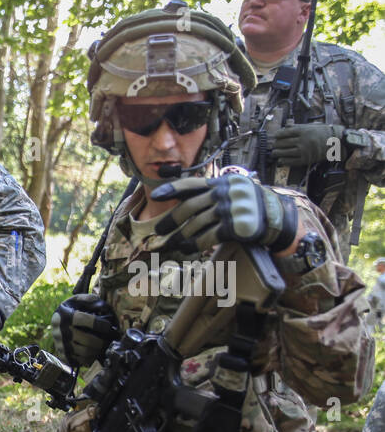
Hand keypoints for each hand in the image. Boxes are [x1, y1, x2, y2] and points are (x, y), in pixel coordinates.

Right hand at [51, 293, 118, 366]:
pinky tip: (94, 352)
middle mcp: (60, 331)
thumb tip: (101, 304)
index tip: (108, 325)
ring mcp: (61, 345)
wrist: (54, 323)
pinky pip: (80, 361)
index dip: (100, 324)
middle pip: (87, 340)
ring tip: (103, 346)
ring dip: (98, 350)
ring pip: (85, 352)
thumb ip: (88, 299)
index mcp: (64, 316)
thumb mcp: (75, 300)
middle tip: (108, 339)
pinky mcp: (62, 355)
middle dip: (102, 341)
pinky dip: (90, 358)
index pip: (85, 320)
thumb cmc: (69, 310)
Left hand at [151, 174, 298, 251]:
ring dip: (180, 236)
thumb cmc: (248, 205)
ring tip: (171, 244)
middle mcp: (224, 193)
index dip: (172, 189)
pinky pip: (208, 236)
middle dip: (171, 220)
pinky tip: (187, 249)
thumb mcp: (232, 191)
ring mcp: (229, 209)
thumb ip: (210, 193)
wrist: (276, 217)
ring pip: (196, 224)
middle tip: (159, 230)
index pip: (191, 184)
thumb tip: (181, 202)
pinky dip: (195, 244)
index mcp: (221, 182)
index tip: (155, 195)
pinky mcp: (234, 226)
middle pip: (189, 207)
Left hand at [270, 123, 346, 168]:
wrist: (336, 141)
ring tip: (274, 153)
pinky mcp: (306, 159)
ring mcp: (304, 150)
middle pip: (282, 143)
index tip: (275, 136)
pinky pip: (291, 161)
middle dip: (276, 145)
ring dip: (277, 153)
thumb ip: (298, 127)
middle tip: (274, 145)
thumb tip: (285, 128)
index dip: (278, 135)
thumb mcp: (311, 126)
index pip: (285, 133)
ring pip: (284, 153)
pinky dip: (284, 161)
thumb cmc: (322, 132)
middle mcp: (302, 140)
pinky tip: (281, 160)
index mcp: (303, 130)